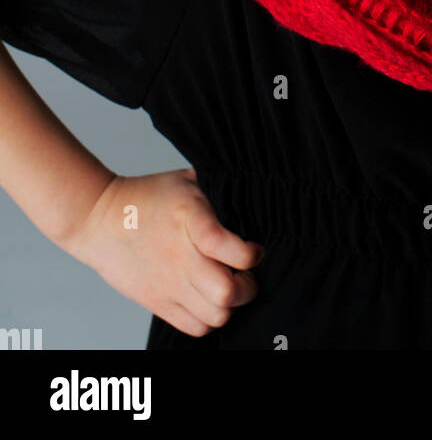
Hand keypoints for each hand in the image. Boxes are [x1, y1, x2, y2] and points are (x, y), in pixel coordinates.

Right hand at [56, 167, 264, 336]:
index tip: (255, 250)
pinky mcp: (157, 302)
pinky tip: (207, 300)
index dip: (252, 255)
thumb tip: (248, 194)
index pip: (234, 251)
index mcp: (192, 220)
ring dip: (229, 305)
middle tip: (246, 275)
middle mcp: (182, 257)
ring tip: (227, 288)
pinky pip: (195, 327)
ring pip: (216, 316)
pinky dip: (208, 319)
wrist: (99, 220)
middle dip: (248, 286)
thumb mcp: (187, 180)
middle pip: (228, 293)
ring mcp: (168, 284)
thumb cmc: (146, 197)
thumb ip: (217, 189)